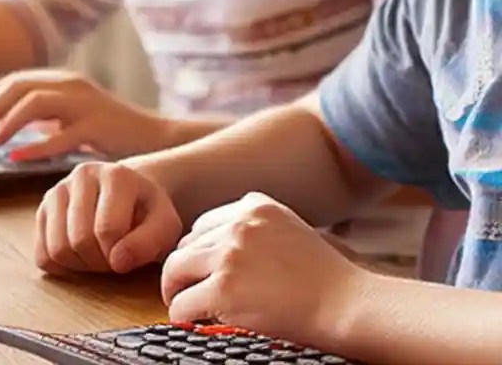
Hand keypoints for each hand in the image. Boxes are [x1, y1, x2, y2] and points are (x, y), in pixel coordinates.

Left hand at [0, 70, 173, 160]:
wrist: (155, 138)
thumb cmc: (106, 132)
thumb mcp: (67, 117)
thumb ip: (38, 117)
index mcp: (60, 80)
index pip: (12, 81)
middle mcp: (70, 85)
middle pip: (17, 88)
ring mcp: (85, 104)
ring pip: (36, 102)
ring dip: (6, 121)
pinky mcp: (98, 127)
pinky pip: (62, 135)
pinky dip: (36, 145)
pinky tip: (16, 157)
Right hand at [35, 162, 182, 275]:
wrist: (130, 196)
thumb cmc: (148, 214)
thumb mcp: (165, 227)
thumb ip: (149, 243)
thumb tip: (116, 261)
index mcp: (115, 175)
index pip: (107, 229)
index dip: (121, 254)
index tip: (131, 253)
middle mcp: (81, 175)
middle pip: (79, 240)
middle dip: (100, 262)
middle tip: (115, 258)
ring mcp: (57, 190)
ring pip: (57, 249)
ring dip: (81, 265)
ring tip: (100, 255)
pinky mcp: (42, 209)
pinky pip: (42, 254)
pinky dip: (61, 266)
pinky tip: (81, 256)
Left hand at [162, 193, 368, 343]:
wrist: (349, 305)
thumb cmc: (326, 278)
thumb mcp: (288, 231)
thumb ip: (252, 231)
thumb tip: (211, 247)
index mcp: (254, 205)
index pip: (203, 225)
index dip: (199, 252)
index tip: (200, 270)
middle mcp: (238, 224)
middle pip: (186, 245)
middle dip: (184, 270)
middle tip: (184, 290)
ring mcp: (229, 255)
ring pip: (175, 270)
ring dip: (176, 290)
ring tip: (183, 305)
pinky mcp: (223, 288)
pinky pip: (182, 302)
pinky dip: (181, 314)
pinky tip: (191, 321)